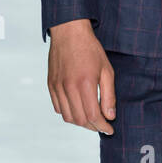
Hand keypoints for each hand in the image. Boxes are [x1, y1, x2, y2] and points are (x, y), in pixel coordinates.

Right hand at [47, 19, 115, 133]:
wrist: (69, 33)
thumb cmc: (91, 50)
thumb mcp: (107, 70)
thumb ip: (108, 95)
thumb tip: (110, 116)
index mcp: (85, 84)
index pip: (93, 116)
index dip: (103, 126)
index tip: (110, 129)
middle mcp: (68, 88)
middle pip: (80, 120)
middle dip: (93, 127)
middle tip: (102, 125)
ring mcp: (57, 87)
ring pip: (67, 117)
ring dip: (80, 122)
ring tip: (91, 119)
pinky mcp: (51, 85)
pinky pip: (58, 108)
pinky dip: (68, 113)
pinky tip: (78, 109)